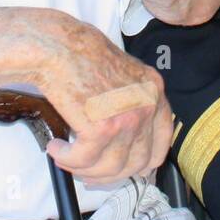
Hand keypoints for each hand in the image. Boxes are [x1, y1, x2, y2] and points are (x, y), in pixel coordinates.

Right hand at [32, 12, 172, 185]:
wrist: (58, 46)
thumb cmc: (81, 54)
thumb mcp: (122, 72)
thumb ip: (131, 101)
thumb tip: (126, 139)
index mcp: (154, 90)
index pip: (162, 142)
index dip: (142, 162)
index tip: (125, 167)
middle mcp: (147, 105)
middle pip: (138, 162)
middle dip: (110, 173)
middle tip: (88, 170)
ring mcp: (128, 118)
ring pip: (111, 167)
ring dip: (86, 170)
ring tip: (66, 158)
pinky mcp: (102, 127)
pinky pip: (85, 161)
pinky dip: (67, 160)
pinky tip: (57, 149)